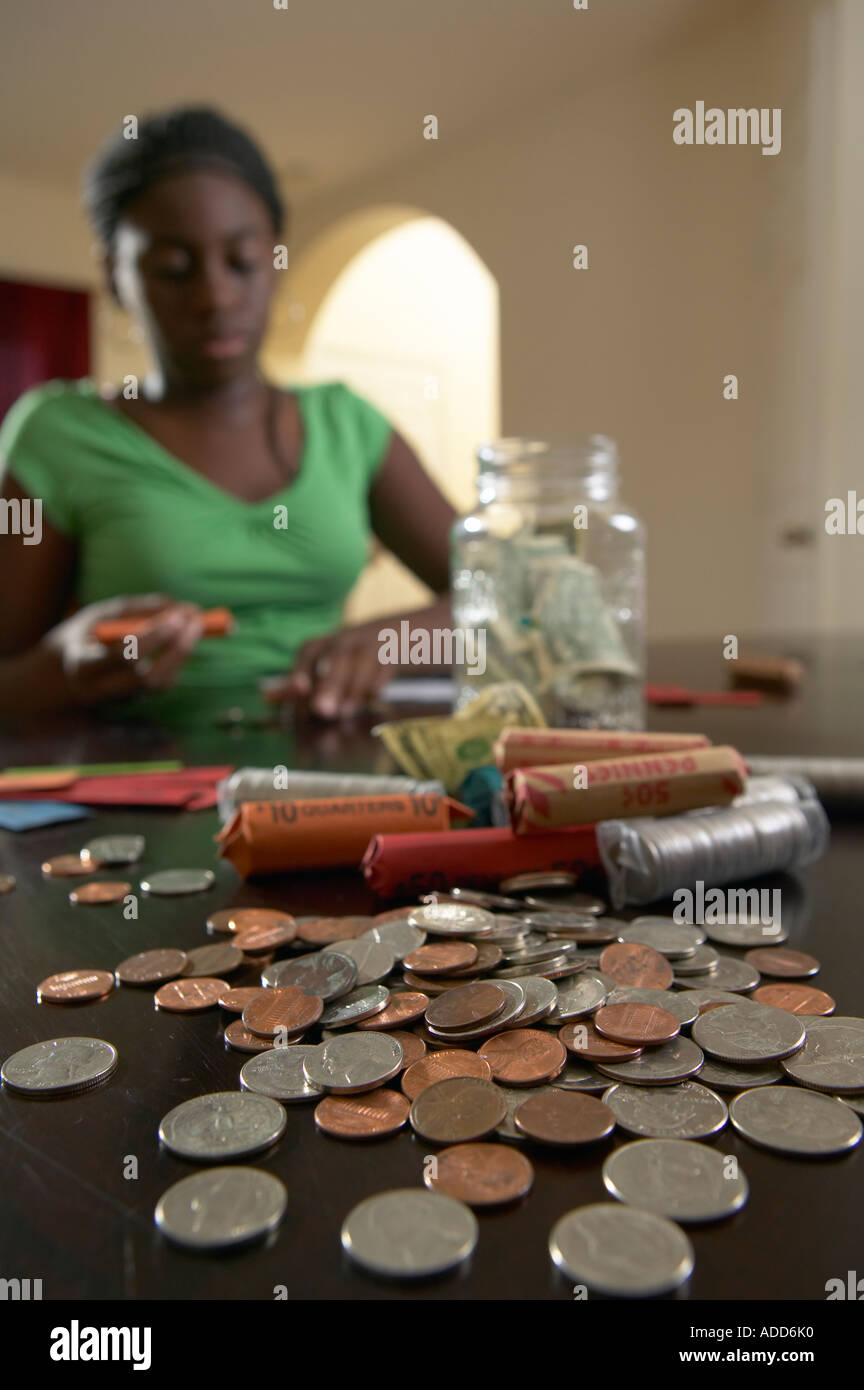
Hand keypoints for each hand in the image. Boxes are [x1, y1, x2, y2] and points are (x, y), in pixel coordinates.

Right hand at [40, 594, 204, 706]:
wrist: (64, 673)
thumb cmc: (85, 635)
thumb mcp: (99, 614)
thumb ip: (135, 608)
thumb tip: (177, 605)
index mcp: (83, 666)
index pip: (122, 657)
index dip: (151, 639)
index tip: (175, 617)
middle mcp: (102, 690)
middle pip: (146, 680)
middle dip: (176, 651)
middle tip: (196, 619)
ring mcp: (121, 699)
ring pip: (159, 684)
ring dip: (183, 653)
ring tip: (197, 622)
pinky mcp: (137, 700)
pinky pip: (163, 681)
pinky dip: (178, 657)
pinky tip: (185, 635)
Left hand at [261, 623, 391, 719]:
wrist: (393, 634)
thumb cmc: (347, 657)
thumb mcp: (322, 665)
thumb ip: (298, 683)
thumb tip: (266, 697)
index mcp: (324, 644)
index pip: (309, 652)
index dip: (302, 669)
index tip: (297, 689)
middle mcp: (345, 640)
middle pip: (339, 656)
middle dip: (331, 683)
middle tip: (323, 711)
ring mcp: (371, 645)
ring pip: (363, 662)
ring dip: (354, 688)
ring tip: (346, 711)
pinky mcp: (392, 653)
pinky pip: (385, 669)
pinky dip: (378, 685)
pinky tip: (372, 700)